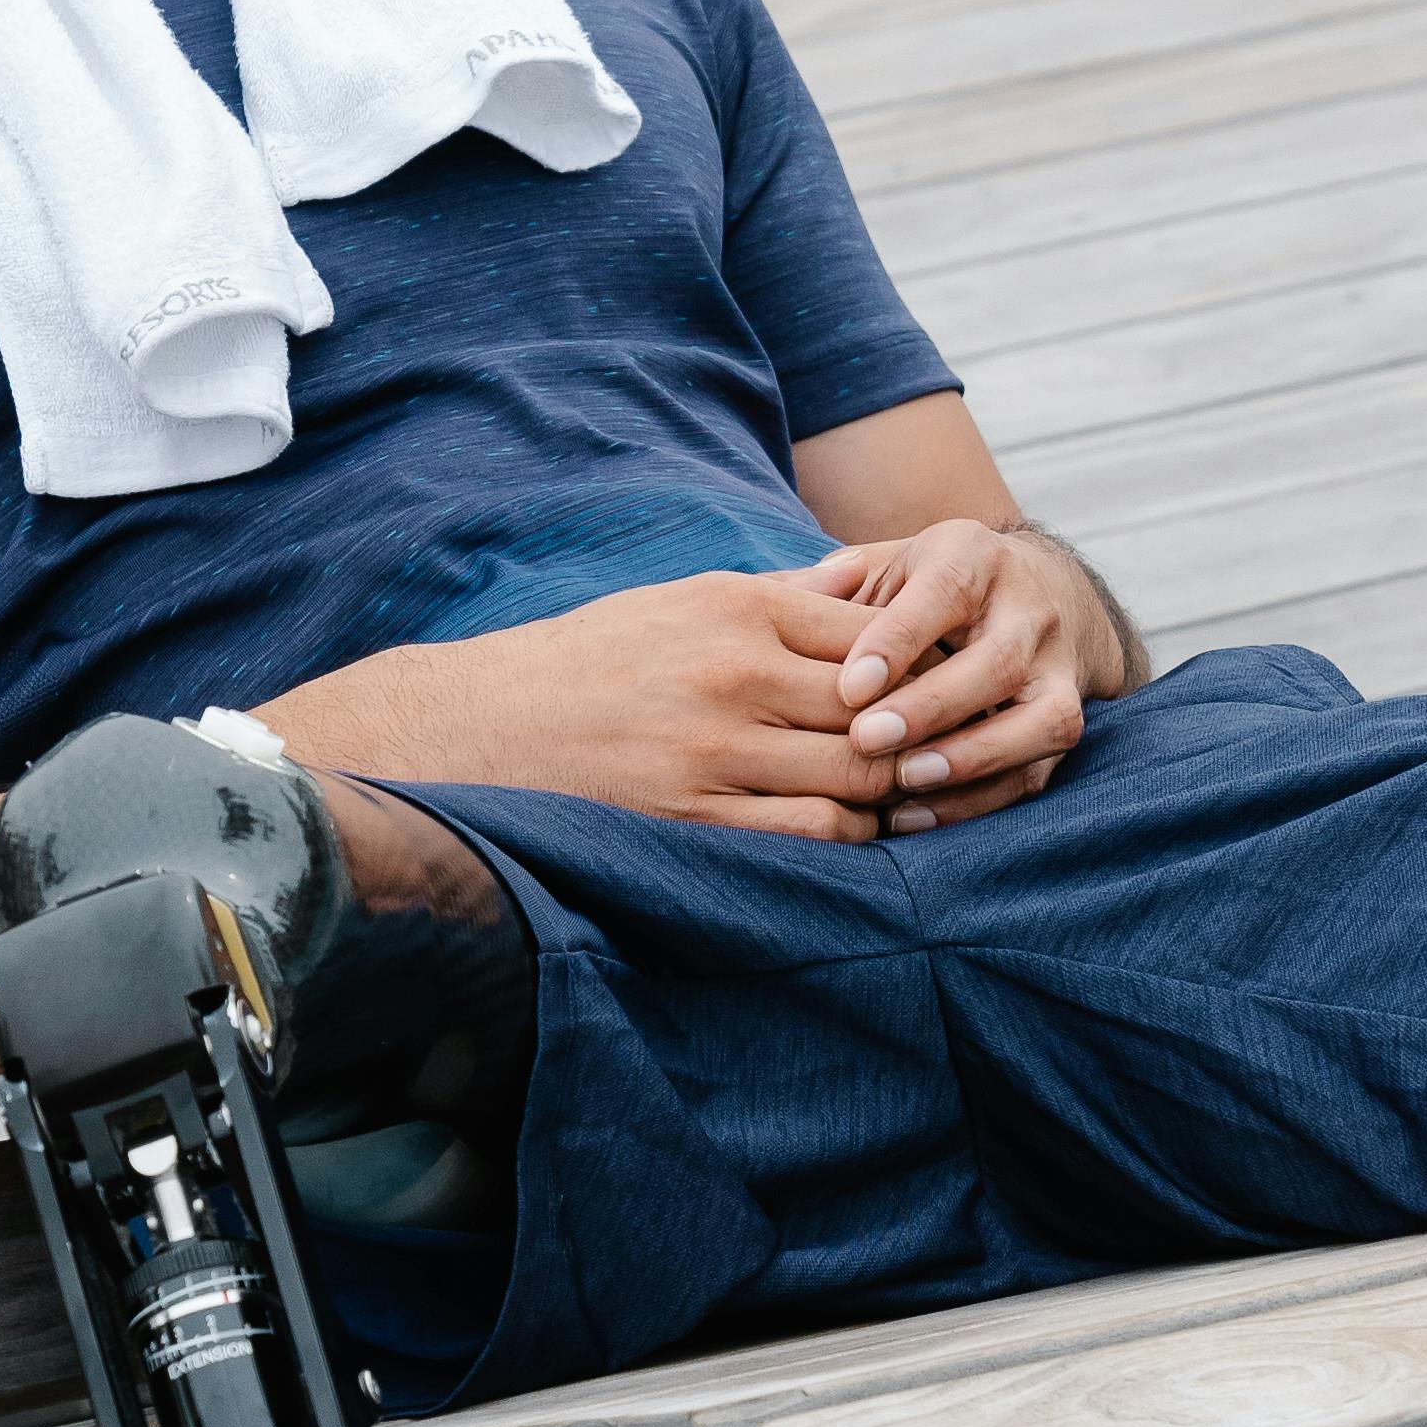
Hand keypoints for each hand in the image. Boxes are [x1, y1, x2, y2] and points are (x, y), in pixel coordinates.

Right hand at [263, 572, 916, 838]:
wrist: (482, 723)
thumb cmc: (591, 660)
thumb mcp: (680, 602)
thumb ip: (775, 602)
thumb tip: (864, 591)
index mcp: (736, 606)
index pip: (873, 634)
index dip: (921, 665)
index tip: (941, 687)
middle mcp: (732, 673)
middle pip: (879, 706)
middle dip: (921, 731)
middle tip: (945, 750)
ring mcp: (713, 750)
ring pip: (856, 775)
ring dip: (890, 791)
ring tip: (903, 795)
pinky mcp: (692, 818)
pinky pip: (809, 834)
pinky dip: (847, 835)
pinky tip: (850, 829)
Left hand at [801, 515, 1124, 827]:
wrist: (1036, 596)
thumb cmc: (929, 590)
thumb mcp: (886, 567)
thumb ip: (830, 587)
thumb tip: (760, 595)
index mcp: (974, 557)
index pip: (944, 592)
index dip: (897, 641)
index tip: (848, 688)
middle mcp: (1029, 610)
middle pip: (997, 661)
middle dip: (933, 705)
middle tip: (866, 740)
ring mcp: (1058, 672)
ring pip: (1039, 720)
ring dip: (971, 757)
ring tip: (902, 783)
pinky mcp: (1063, 724)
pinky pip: (1035, 771)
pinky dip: (978, 800)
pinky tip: (914, 815)